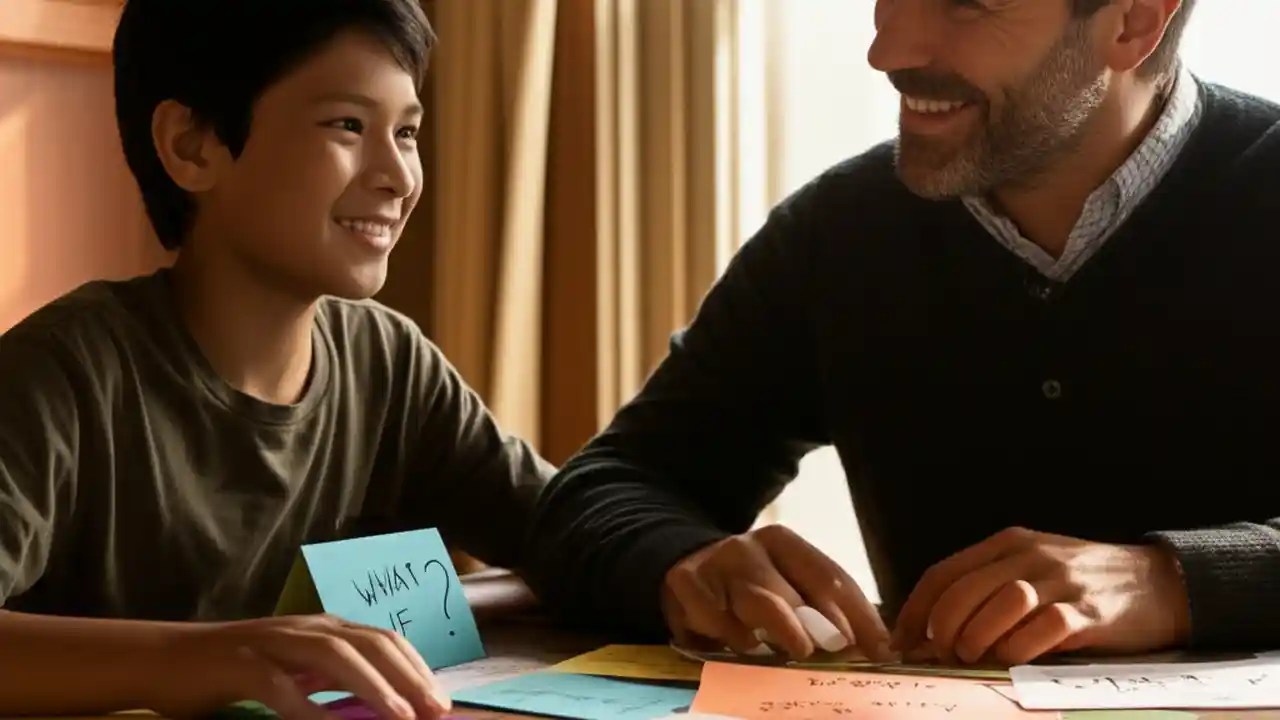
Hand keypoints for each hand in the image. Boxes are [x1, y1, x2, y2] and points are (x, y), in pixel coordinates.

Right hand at [149, 614, 449, 719]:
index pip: (385, 639)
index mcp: (324, 627)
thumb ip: (333, 680)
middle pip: (371, 643)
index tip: (442, 702)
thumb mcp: (295, 670)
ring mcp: (274, 641)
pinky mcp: (241, 664)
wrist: (165, 659)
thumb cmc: (235, 670)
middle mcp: (306, 627)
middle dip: (409, 677)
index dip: (418, 668)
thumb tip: (384, 701)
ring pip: (336, 657)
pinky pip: (281, 686)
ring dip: (373, 687)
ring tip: (401, 717)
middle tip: (435, 711)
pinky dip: (310, 709)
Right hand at [661, 524, 893, 660]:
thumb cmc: (745, 584)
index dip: (859, 616)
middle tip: (842, 650)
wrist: (678, 564)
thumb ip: (823, 610)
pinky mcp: (686, 583)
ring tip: (799, 650)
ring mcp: (718, 564)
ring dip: (781, 629)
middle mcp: (751, 547)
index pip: (830, 578)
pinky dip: (732, 638)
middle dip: (822, 624)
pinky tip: (742, 649)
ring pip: (757, 602)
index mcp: (784, 543)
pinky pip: (715, 618)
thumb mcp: (783, 584)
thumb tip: (878, 649)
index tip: (881, 650)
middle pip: (795, 590)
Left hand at [891, 527, 1190, 665]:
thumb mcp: (1030, 569)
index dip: (915, 610)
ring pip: (999, 606)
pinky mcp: (1089, 612)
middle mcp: (1029, 556)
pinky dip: (1020, 649)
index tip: (900, 642)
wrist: (1159, 582)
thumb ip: (986, 589)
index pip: (943, 573)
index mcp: (1007, 543)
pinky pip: (1043, 630)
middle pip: (963, 592)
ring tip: (973, 657)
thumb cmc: (1081, 583)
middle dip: (940, 630)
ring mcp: (1061, 582)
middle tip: (940, 656)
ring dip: (975, 638)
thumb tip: (931, 631)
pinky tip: (1014, 659)